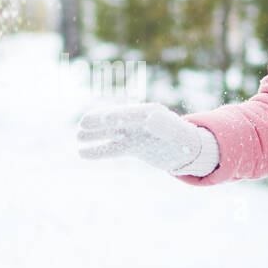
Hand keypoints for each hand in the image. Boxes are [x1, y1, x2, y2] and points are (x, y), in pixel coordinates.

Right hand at [77, 102, 218, 175]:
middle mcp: (139, 121)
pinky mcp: (132, 147)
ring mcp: (134, 134)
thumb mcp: (178, 133)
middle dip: (99, 122)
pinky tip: (83, 154)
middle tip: (82, 123)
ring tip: (78, 136)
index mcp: (150, 113)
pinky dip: (99, 151)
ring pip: (110, 133)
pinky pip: (112, 149)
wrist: (189, 151)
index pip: (130, 114)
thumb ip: (165, 126)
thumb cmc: (185, 139)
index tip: (103, 118)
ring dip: (95, 135)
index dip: (116, 115)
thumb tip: (149, 118)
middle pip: (115, 120)